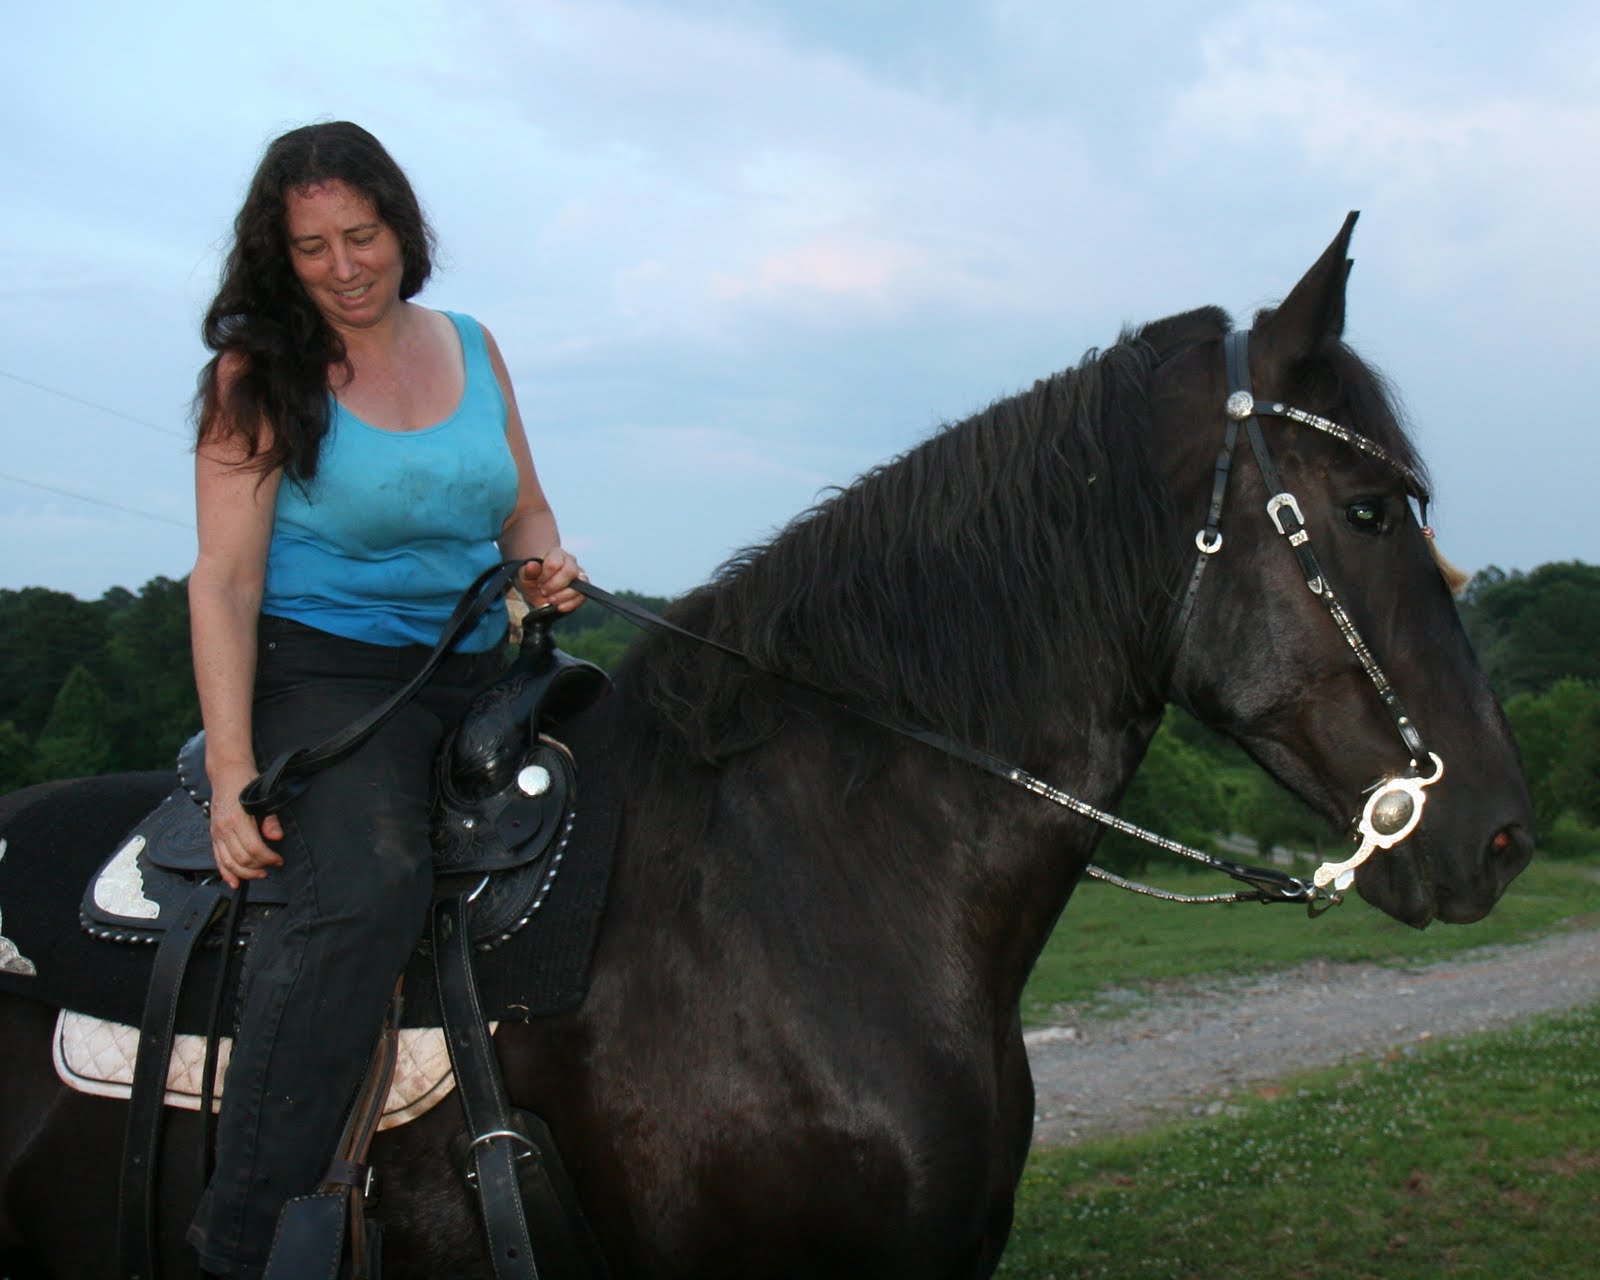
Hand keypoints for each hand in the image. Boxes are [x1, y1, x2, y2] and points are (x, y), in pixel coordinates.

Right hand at [207, 763, 284, 889]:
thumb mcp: (263, 797)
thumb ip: (270, 820)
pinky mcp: (213, 835)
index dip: (269, 858)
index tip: (279, 859)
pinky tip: (234, 882)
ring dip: (245, 873)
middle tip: (272, 866)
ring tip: (259, 874)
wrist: (227, 773)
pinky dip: (225, 873)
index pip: (254, 849)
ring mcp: (216, 833)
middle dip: (259, 867)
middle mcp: (224, 828)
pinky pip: (217, 859)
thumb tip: (277, 837)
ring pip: (229, 863)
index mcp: (237, 819)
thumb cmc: (246, 782)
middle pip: (242, 859)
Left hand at [517, 547, 586, 612]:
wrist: (538, 589)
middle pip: (570, 571)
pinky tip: (559, 607)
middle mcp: (571, 562)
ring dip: (564, 595)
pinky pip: (583, 596)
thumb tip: (532, 566)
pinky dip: (571, 604)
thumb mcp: (525, 575)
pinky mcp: (583, 589)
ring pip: (581, 583)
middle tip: (544, 592)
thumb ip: (528, 570)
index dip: (545, 576)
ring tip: (551, 600)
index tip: (538, 583)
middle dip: (555, 586)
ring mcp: (579, 575)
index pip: (555, 563)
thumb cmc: (533, 579)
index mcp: (556, 554)